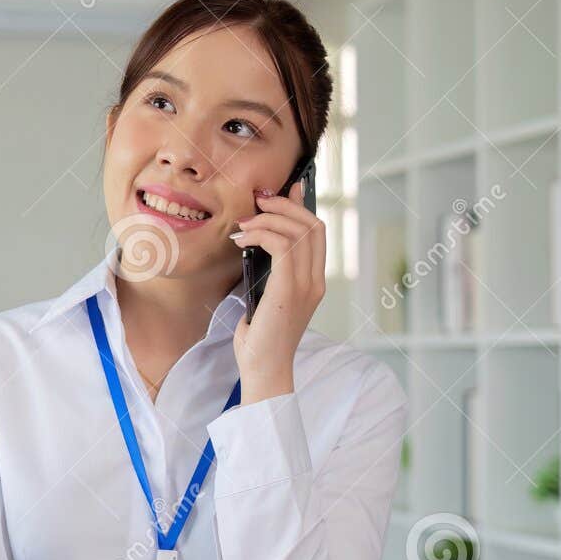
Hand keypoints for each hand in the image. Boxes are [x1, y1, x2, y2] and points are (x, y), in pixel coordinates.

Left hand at [228, 177, 324, 403]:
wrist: (264, 369)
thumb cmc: (260, 339)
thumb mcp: (265, 298)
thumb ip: (268, 273)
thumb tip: (256, 243)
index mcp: (314, 282)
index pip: (317, 233)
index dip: (301, 206)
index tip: (284, 190)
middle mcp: (315, 281)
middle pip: (312, 225)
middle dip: (284, 205)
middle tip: (258, 203)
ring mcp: (305, 286)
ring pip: (298, 231)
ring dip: (267, 220)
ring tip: (244, 226)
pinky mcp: (288, 290)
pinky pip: (282, 246)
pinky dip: (261, 235)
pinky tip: (242, 240)